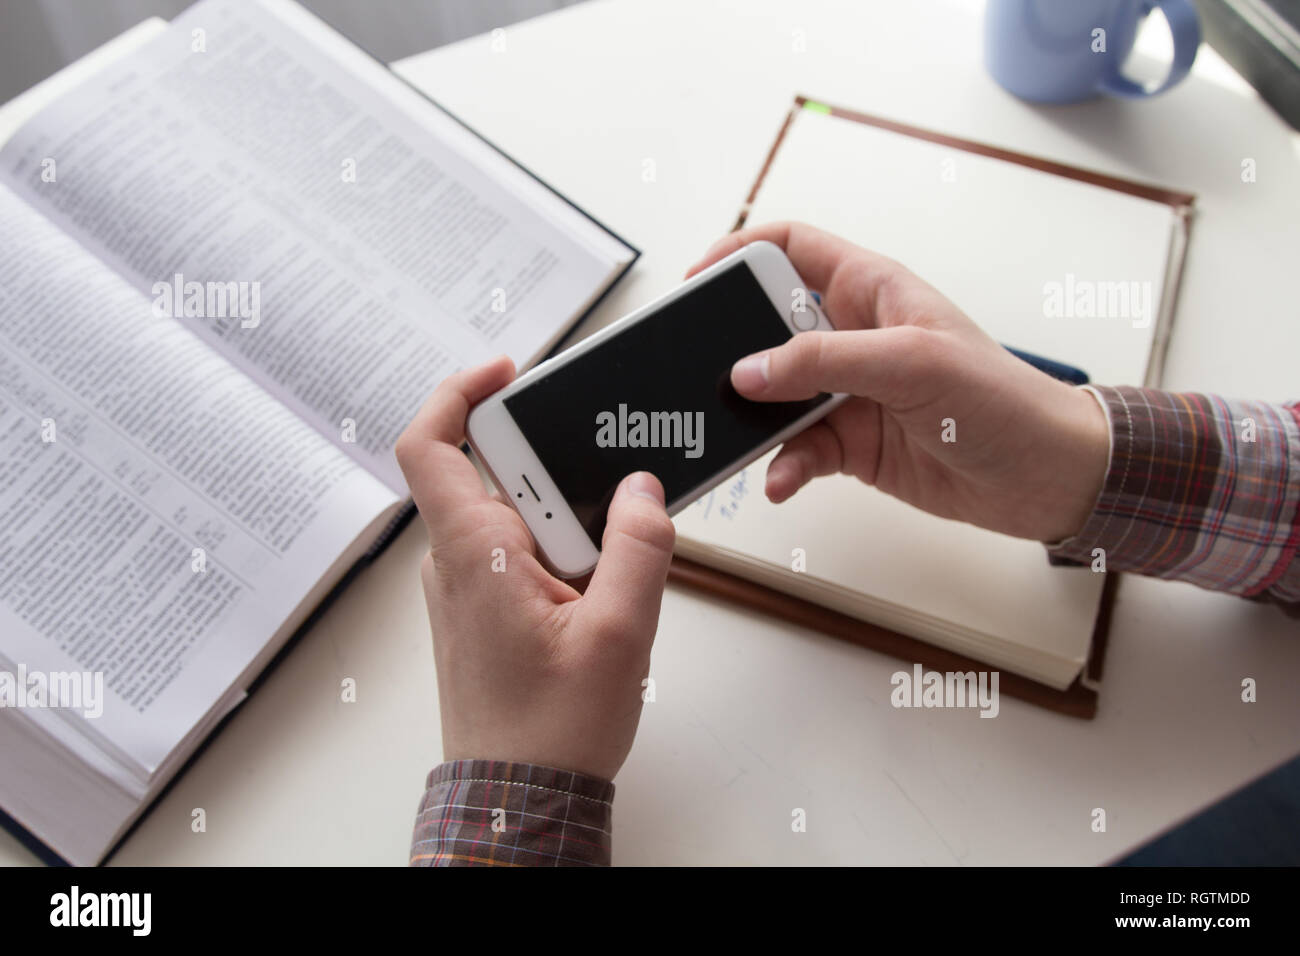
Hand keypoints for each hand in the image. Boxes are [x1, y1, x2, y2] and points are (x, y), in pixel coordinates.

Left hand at [395, 357, 674, 780]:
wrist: (518, 800)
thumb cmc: (550, 732)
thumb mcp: (620, 634)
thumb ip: (639, 549)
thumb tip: (643, 488)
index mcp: (473, 552)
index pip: (429, 444)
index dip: (458, 392)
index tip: (507, 373)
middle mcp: (456, 561)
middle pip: (496, 473)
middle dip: (559, 480)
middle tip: (607, 513)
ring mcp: (466, 587)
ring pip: (516, 517)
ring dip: (569, 526)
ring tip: (607, 575)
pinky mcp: (483, 610)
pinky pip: (520, 553)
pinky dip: (563, 555)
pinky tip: (599, 594)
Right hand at [687, 222, 1108, 542]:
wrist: (1046, 477)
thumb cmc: (1002, 400)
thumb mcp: (911, 364)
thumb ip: (824, 361)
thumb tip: (749, 371)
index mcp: (871, 290)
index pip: (792, 247)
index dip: (740, 253)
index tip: (697, 282)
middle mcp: (854, 336)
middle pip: (767, 327)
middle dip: (733, 352)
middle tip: (701, 375)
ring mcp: (850, 392)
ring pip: (776, 396)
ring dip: (754, 420)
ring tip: (740, 440)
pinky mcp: (851, 443)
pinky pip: (797, 448)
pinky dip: (783, 464)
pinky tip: (782, 479)